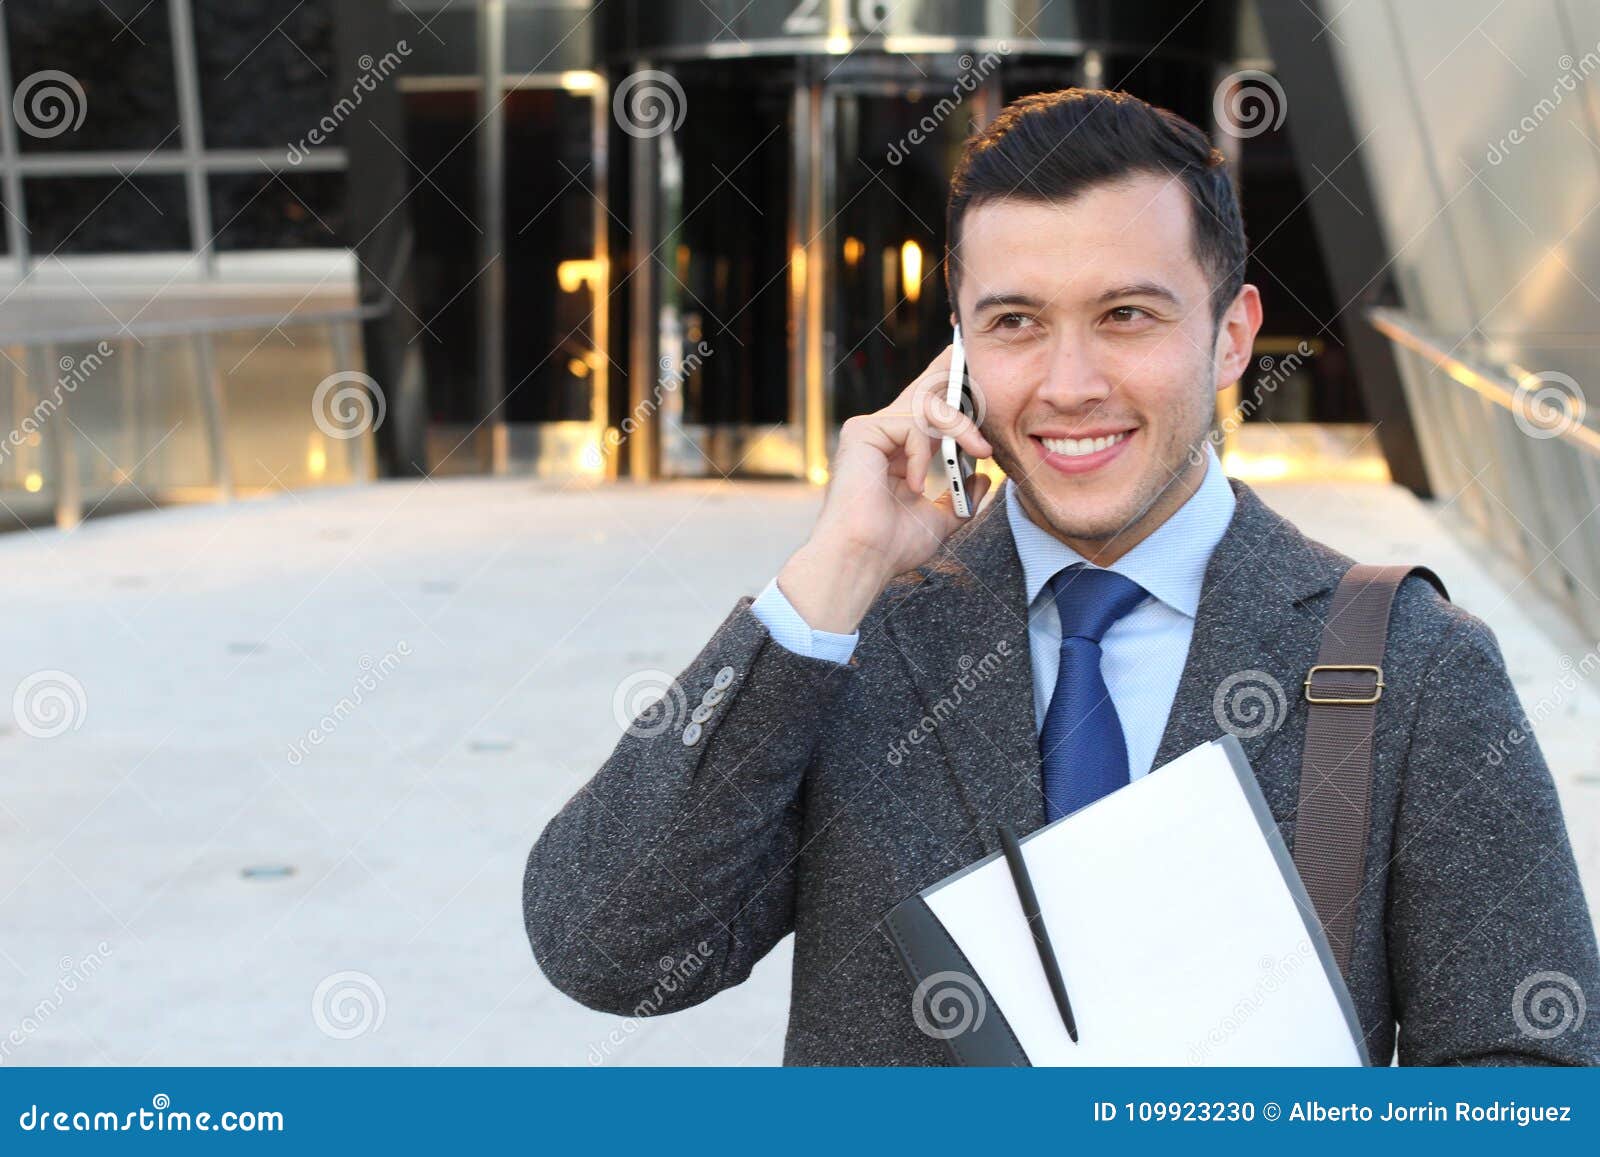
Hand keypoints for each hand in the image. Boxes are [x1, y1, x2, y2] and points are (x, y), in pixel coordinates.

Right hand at [777, 346, 993, 633]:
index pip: (928, 410)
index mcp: (897, 452)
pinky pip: (911, 425)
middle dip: (957, 378)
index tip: (980, 385)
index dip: (953, 393)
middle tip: (974, 365)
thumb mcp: (939, 519)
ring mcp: (870, 431)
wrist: (862, 559)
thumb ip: (960, 496)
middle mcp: (882, 435)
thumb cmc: (891, 546)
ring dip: (961, 426)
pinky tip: (914, 484)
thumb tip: (984, 477)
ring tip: (980, 449)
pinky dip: (923, 454)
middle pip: (925, 391)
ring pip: (928, 406)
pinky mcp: (863, 432)